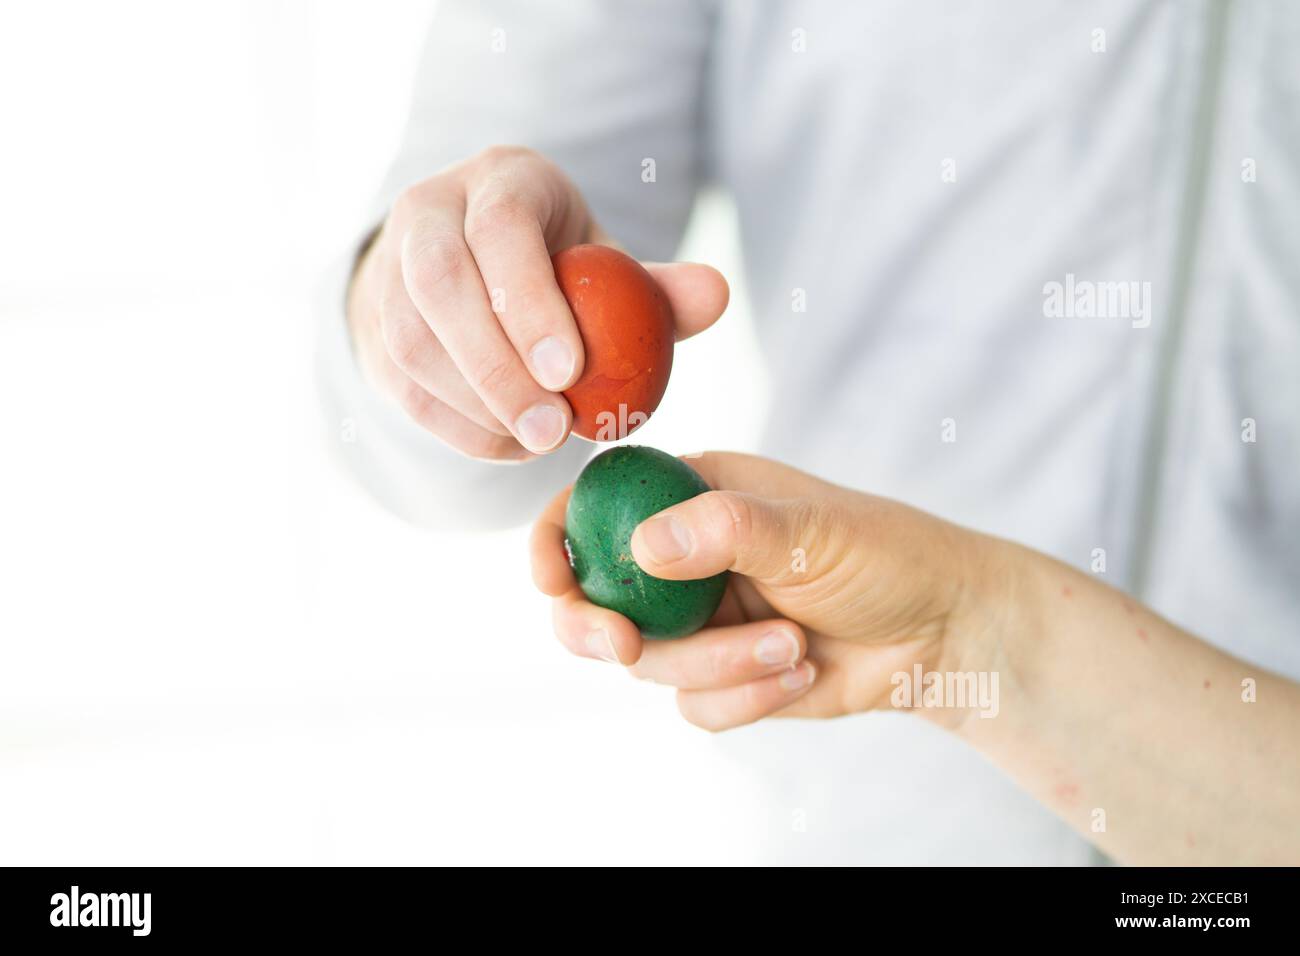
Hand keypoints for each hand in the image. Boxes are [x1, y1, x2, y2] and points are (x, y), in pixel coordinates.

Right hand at [345, 145, 729, 459]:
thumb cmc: (563, 267)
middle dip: (494, 365)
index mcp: (498, 179)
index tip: (570, 371)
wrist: (477, 268)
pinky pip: (401, 384)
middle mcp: (429, 209)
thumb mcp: (608, 263)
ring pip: (409, 339)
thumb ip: (656, 286)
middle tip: (552, 428)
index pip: (500, 228)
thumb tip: (715, 295)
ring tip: (538, 443)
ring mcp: (389, 266)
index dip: (529, 301)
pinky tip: (509, 447)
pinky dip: (456, 427)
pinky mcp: (374, 324)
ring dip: (474, 404)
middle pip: (439, 283)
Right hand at [530, 452, 1011, 729]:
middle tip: (623, 648)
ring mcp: (700, 621)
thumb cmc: (886, 555)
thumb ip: (728, 529)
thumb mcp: (811, 529)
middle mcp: (683, 560)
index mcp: (691, 497)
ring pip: (648, 663)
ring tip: (790, 645)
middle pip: (594, 599)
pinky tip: (801, 673)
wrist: (943, 633)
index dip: (556, 541)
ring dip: (716, 664)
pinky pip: (695, 706)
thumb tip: (644, 544)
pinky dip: (745, 697)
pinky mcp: (723, 677)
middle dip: (600, 629)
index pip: (593, 508)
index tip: (552, 580)